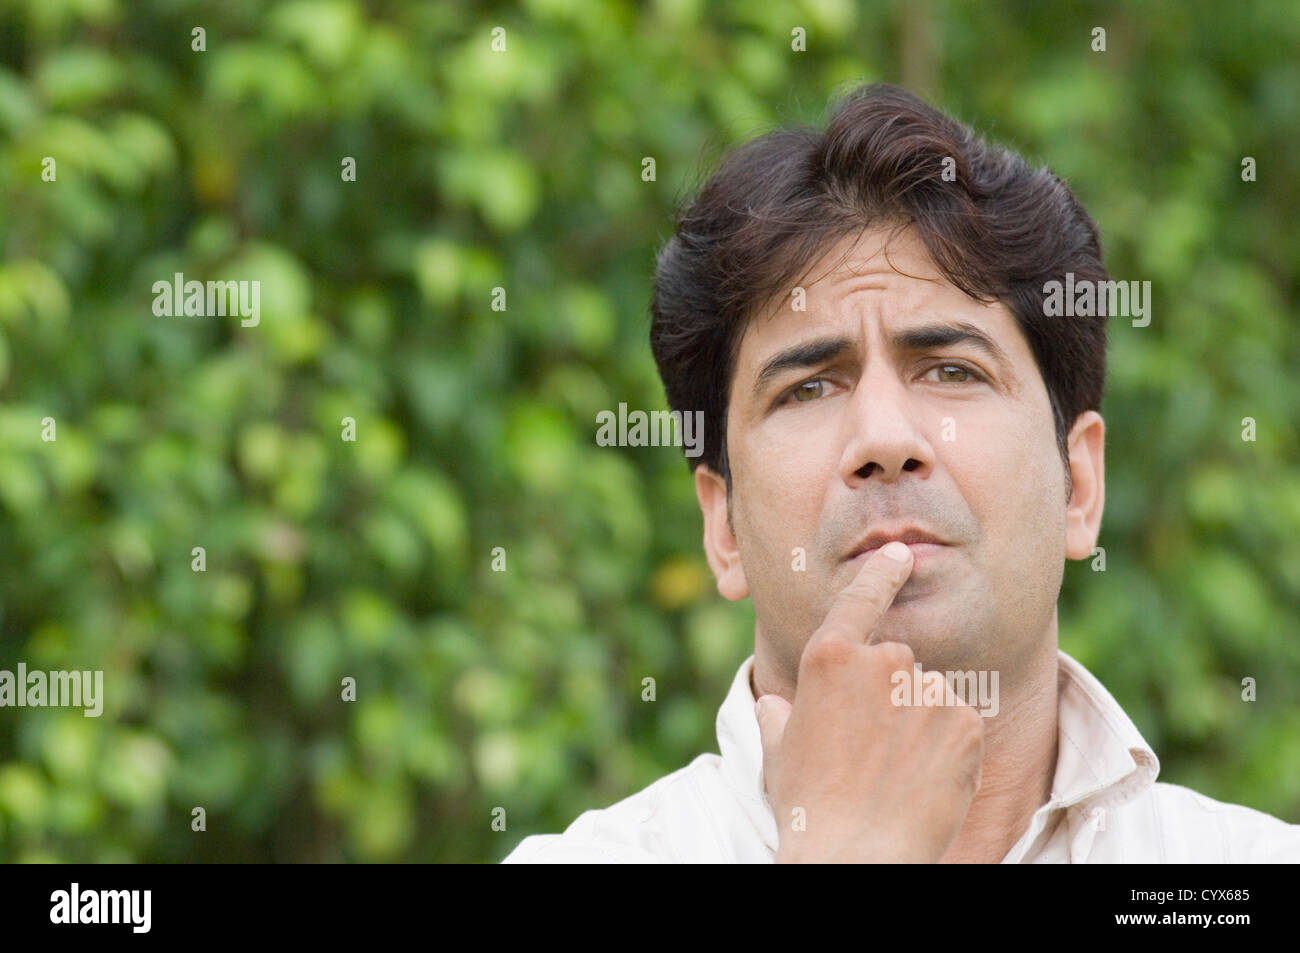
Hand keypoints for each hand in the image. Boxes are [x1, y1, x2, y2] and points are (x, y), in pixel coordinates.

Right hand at [756, 541, 985, 862]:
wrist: (858, 855)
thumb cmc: (809, 807)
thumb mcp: (779, 754)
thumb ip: (778, 719)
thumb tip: (772, 706)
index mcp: (830, 658)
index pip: (861, 599)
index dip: (882, 574)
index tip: (899, 555)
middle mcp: (883, 661)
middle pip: (897, 662)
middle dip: (891, 695)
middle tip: (871, 749)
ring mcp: (928, 689)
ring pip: (929, 696)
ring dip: (919, 723)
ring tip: (895, 772)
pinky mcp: (965, 721)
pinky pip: (959, 725)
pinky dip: (948, 748)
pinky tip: (924, 781)